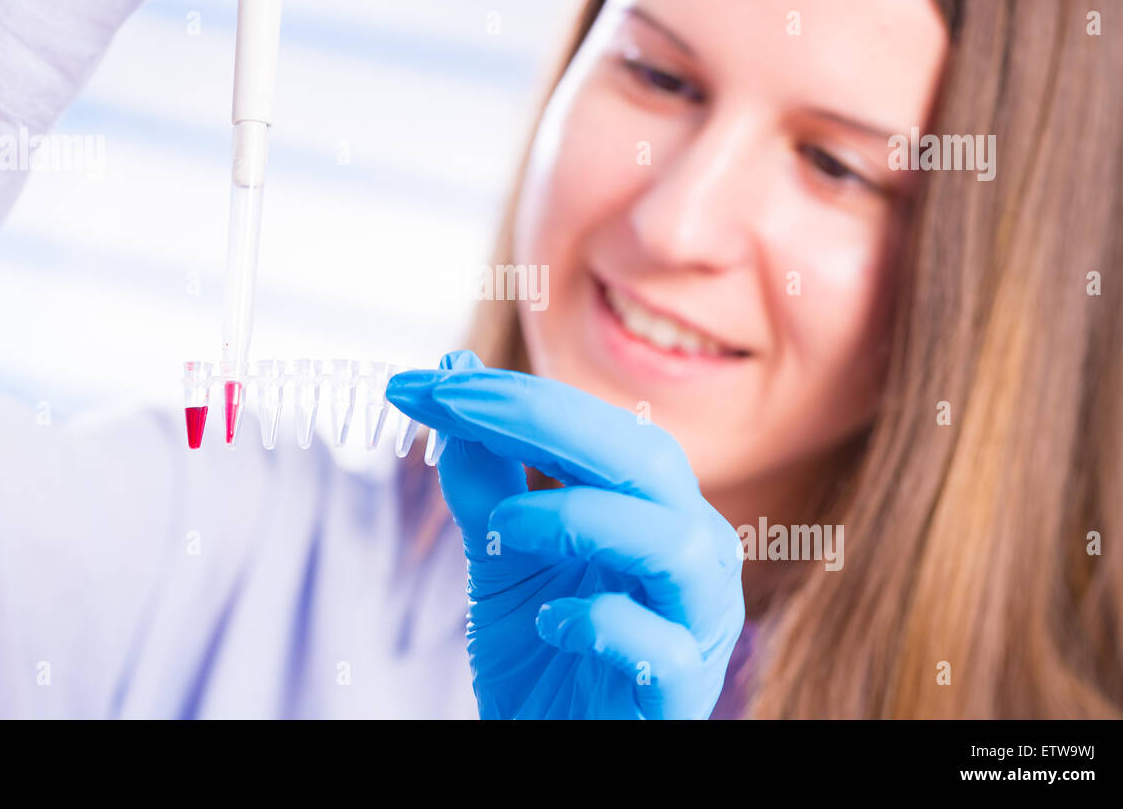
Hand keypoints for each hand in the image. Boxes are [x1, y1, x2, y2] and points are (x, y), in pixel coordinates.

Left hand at [387, 350, 744, 718]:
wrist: (552, 746)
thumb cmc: (543, 649)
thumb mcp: (501, 553)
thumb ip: (485, 476)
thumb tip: (453, 375)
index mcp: (652, 510)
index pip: (602, 431)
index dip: (518, 398)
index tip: (429, 383)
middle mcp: (687, 554)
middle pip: (648, 462)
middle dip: (549, 421)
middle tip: (456, 403)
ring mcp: (694, 624)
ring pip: (677, 544)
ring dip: (581, 518)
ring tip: (501, 524)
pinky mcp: (680, 694)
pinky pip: (665, 648)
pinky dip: (606, 623)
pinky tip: (551, 623)